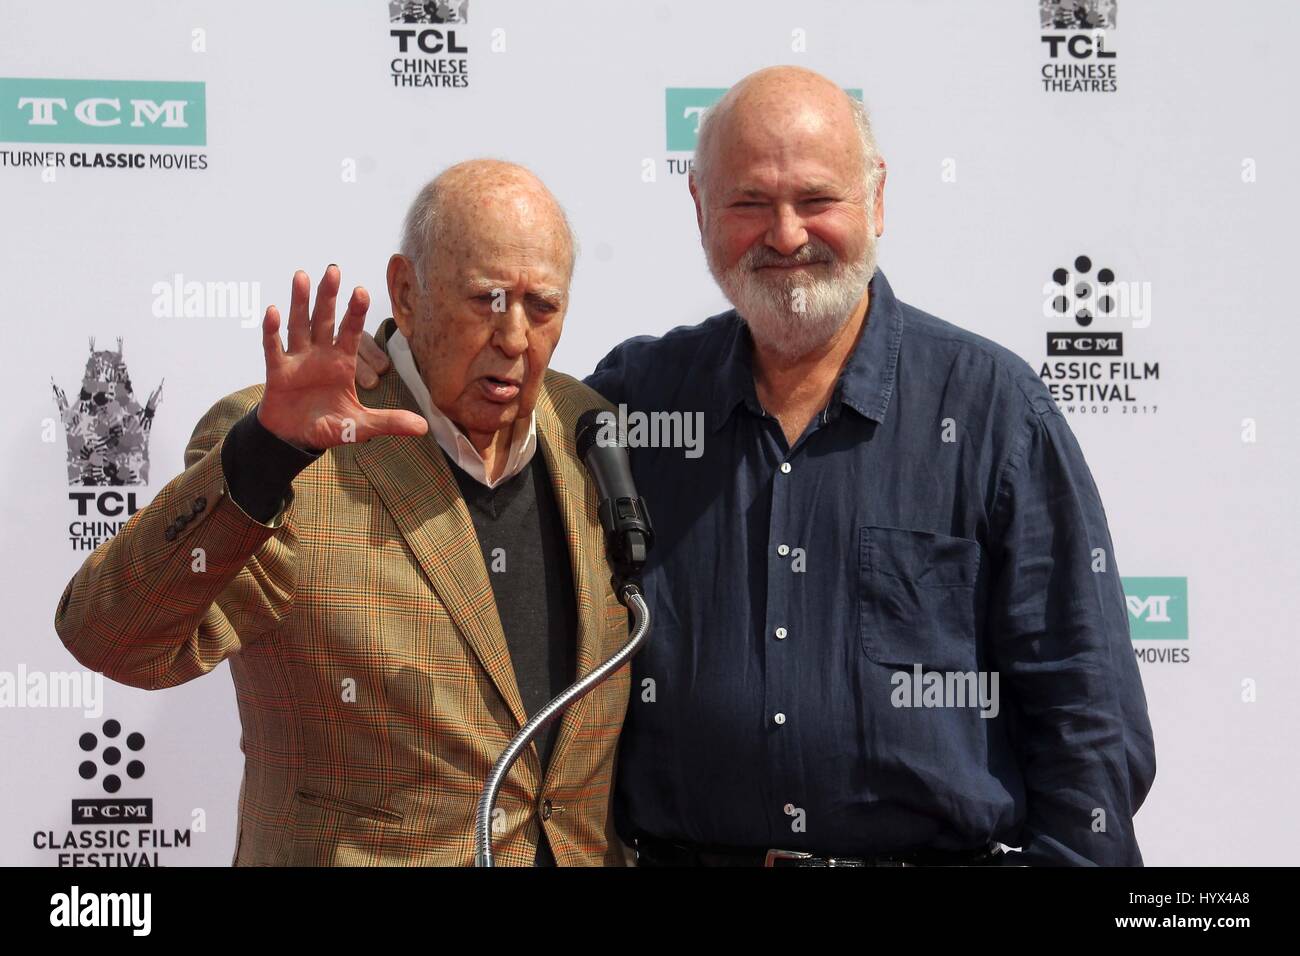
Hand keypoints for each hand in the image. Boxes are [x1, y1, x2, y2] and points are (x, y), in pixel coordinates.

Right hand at [258, 267, 426, 449]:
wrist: (296, 438)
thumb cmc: (329, 426)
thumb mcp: (361, 426)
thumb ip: (389, 422)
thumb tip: (423, 427)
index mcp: (342, 363)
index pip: (351, 332)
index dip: (355, 312)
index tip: (361, 290)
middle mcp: (320, 355)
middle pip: (324, 320)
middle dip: (328, 296)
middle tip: (334, 269)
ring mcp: (298, 360)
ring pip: (299, 325)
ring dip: (300, 301)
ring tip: (302, 275)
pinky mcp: (277, 371)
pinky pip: (274, 348)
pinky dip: (272, 331)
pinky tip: (272, 311)